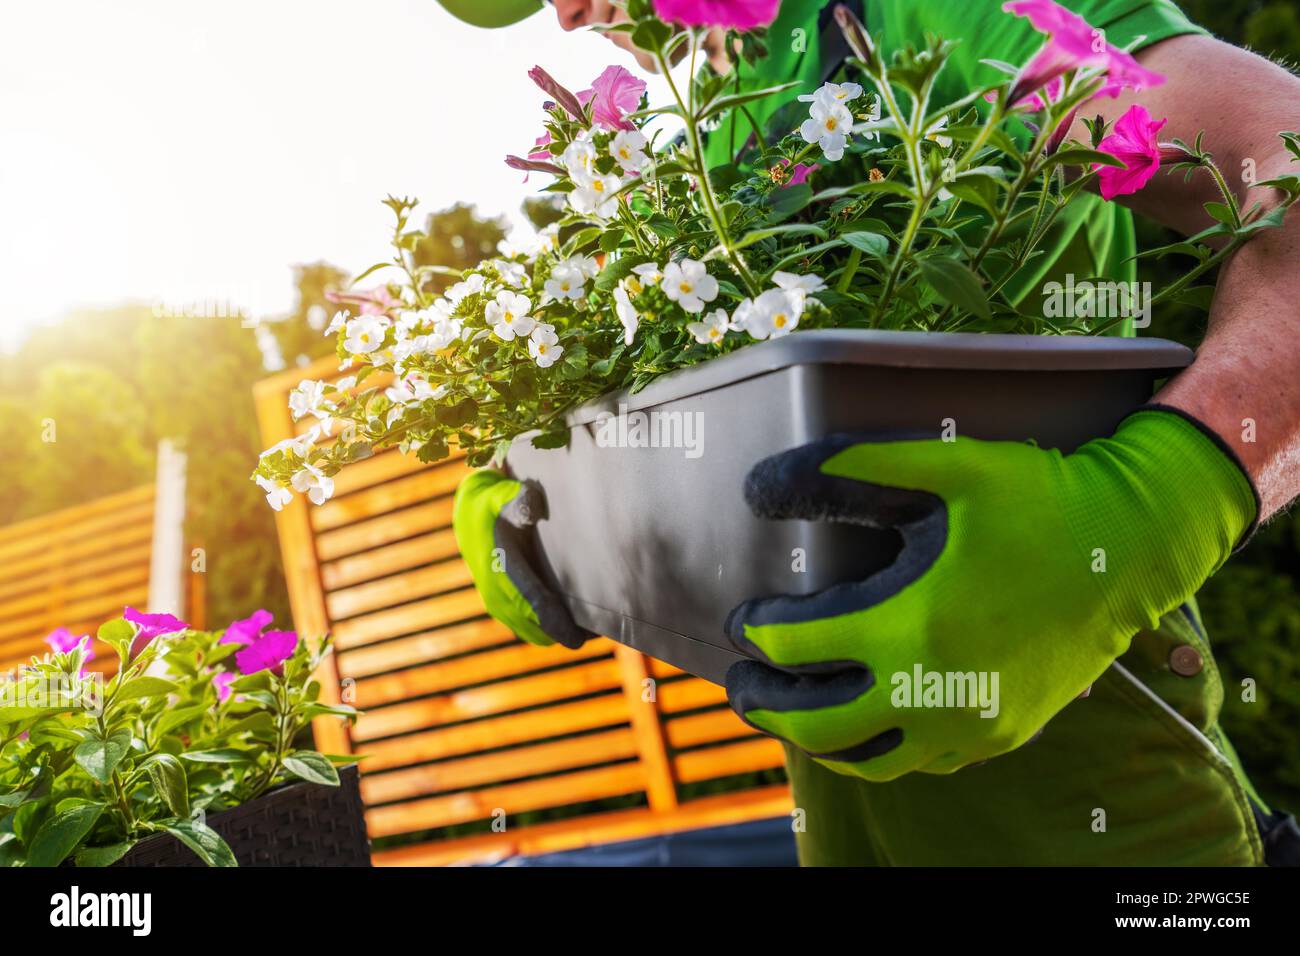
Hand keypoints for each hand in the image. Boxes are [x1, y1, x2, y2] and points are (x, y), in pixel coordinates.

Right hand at [453, 469, 591, 648]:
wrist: (471, 520)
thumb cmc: (494, 507)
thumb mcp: (503, 497)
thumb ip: (519, 500)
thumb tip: (533, 506)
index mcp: (500, 572)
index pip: (533, 604)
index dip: (557, 623)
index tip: (581, 637)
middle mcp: (499, 597)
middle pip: (541, 630)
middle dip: (570, 632)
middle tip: (606, 623)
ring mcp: (502, 608)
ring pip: (539, 635)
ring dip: (564, 633)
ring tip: (597, 622)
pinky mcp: (508, 612)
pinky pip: (535, 632)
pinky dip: (555, 630)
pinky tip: (579, 618)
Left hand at [724, 408, 1256, 781]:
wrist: (1135, 546)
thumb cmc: (1038, 501)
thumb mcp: (944, 466)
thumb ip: (845, 472)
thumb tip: (758, 490)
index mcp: (908, 624)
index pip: (799, 645)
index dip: (758, 631)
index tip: (745, 618)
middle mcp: (933, 690)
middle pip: (817, 725)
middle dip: (766, 704)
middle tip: (740, 685)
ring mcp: (969, 722)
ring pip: (866, 759)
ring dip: (816, 739)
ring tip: (792, 711)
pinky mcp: (1000, 734)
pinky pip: (919, 761)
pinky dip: (877, 747)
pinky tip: (866, 720)